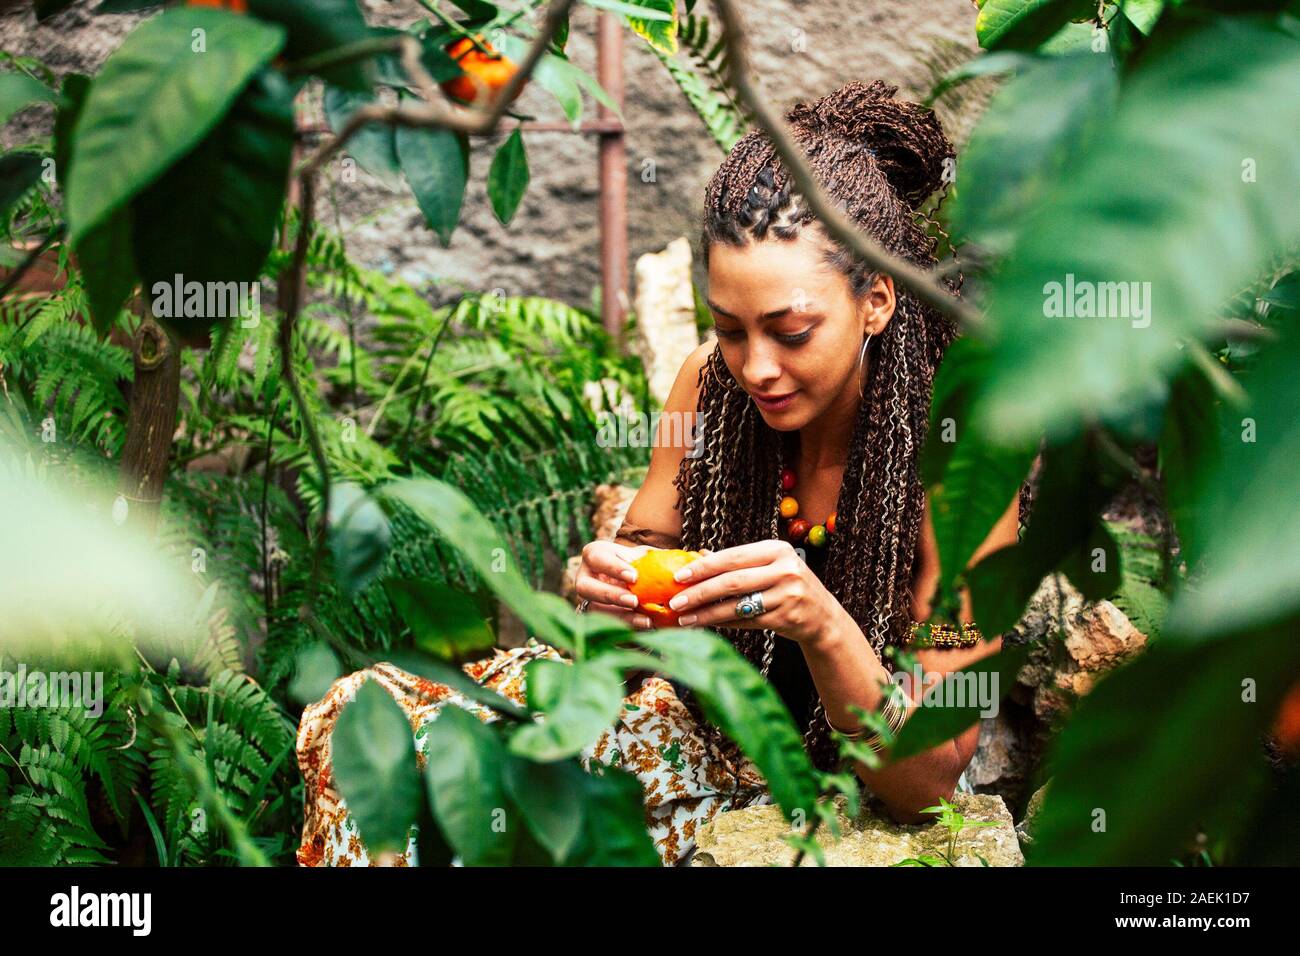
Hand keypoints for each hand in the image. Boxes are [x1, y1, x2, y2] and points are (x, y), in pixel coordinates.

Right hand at [573, 539, 652, 628]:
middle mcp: (584, 578)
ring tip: (646, 620)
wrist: (625, 583)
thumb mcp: (640, 556)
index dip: (613, 568)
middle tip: (634, 601)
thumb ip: (653, 556)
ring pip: (596, 611)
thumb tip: (681, 558)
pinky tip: (645, 628)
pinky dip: (627, 627)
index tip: (634, 577)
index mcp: (594, 556)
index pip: (596, 557)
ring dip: (622, 617)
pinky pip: (605, 627)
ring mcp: (586, 600)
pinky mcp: (593, 618)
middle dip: (610, 595)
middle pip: (586, 587)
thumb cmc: (634, 564)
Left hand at [664, 539, 840, 644]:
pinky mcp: (786, 618)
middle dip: (699, 592)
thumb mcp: (769, 566)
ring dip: (706, 613)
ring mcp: (787, 595)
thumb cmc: (788, 586)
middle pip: (732, 581)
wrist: (822, 616)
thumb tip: (698, 555)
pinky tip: (705, 624)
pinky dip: (722, 623)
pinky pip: (746, 621)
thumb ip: (737, 561)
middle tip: (675, 601)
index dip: (703, 567)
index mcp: (778, 550)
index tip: (678, 576)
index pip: (733, 556)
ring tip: (684, 618)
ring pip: (737, 605)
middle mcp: (785, 570)